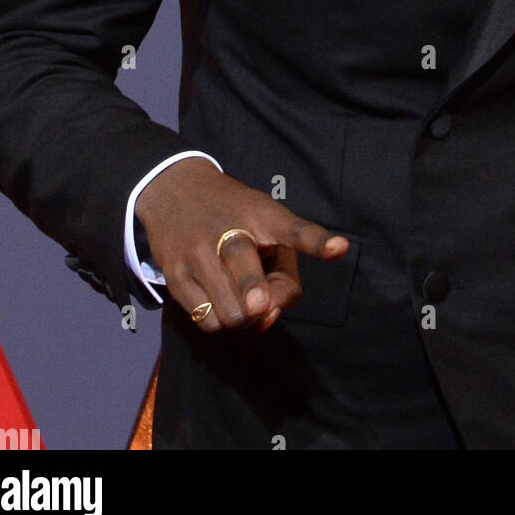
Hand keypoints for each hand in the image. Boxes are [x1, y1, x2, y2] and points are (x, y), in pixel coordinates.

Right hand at [135, 158, 347, 332]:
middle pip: (250, 280)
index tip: (339, 248)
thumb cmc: (235, 216)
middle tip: (258, 302)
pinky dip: (220, 322)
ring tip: (241, 302)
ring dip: (243, 320)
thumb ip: (282, 277)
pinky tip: (220, 302)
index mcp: (264, 216)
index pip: (294, 229)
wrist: (174, 191)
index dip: (317, 241)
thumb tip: (265, 320)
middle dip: (258, 301)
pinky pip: (206, 320)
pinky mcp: (175, 275)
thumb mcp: (266, 228)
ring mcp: (198, 254)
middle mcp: (230, 232)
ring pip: (230, 313)